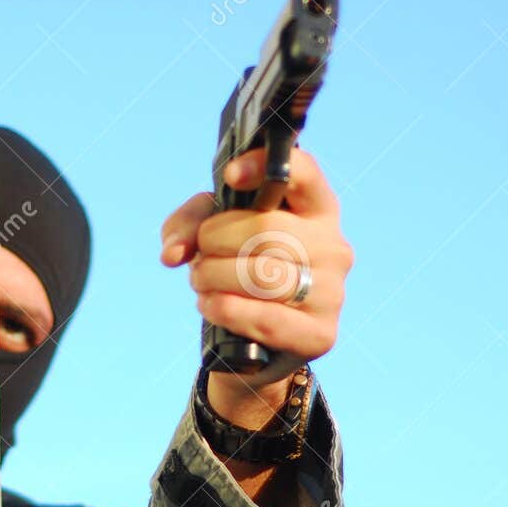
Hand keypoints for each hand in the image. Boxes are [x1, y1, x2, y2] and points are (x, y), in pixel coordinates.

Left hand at [160, 147, 352, 431]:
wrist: (257, 340)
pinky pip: (265, 317)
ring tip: (201, 281)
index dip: (264, 167)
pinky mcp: (321, 333)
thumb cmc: (239, 270)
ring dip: (213, 277)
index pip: (303, 173)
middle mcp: (333, 245)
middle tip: (198, 256)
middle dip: (215, 241)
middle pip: (266, 229)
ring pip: (261, 275)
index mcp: (316, 208)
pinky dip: (225, 309)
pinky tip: (210, 305)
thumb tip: (174, 252)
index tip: (231, 176)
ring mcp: (331, 291)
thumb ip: (190, 225)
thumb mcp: (212, 233)